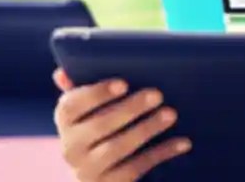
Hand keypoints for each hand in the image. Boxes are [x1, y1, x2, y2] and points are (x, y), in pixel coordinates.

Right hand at [53, 69, 189, 181]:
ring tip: (171, 114)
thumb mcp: (93, 105)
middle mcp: (70, 148)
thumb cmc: (103, 122)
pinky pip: (136, 169)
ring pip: (117, 149)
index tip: (124, 83)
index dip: (97, 93)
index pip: (72, 105)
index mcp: (65, 120)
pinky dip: (161, 153)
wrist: (102, 172)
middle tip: (158, 94)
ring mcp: (87, 171)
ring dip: (146, 129)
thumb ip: (84, 85)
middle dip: (130, 109)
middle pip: (99, 126)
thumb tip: (61, 73)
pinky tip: (183, 142)